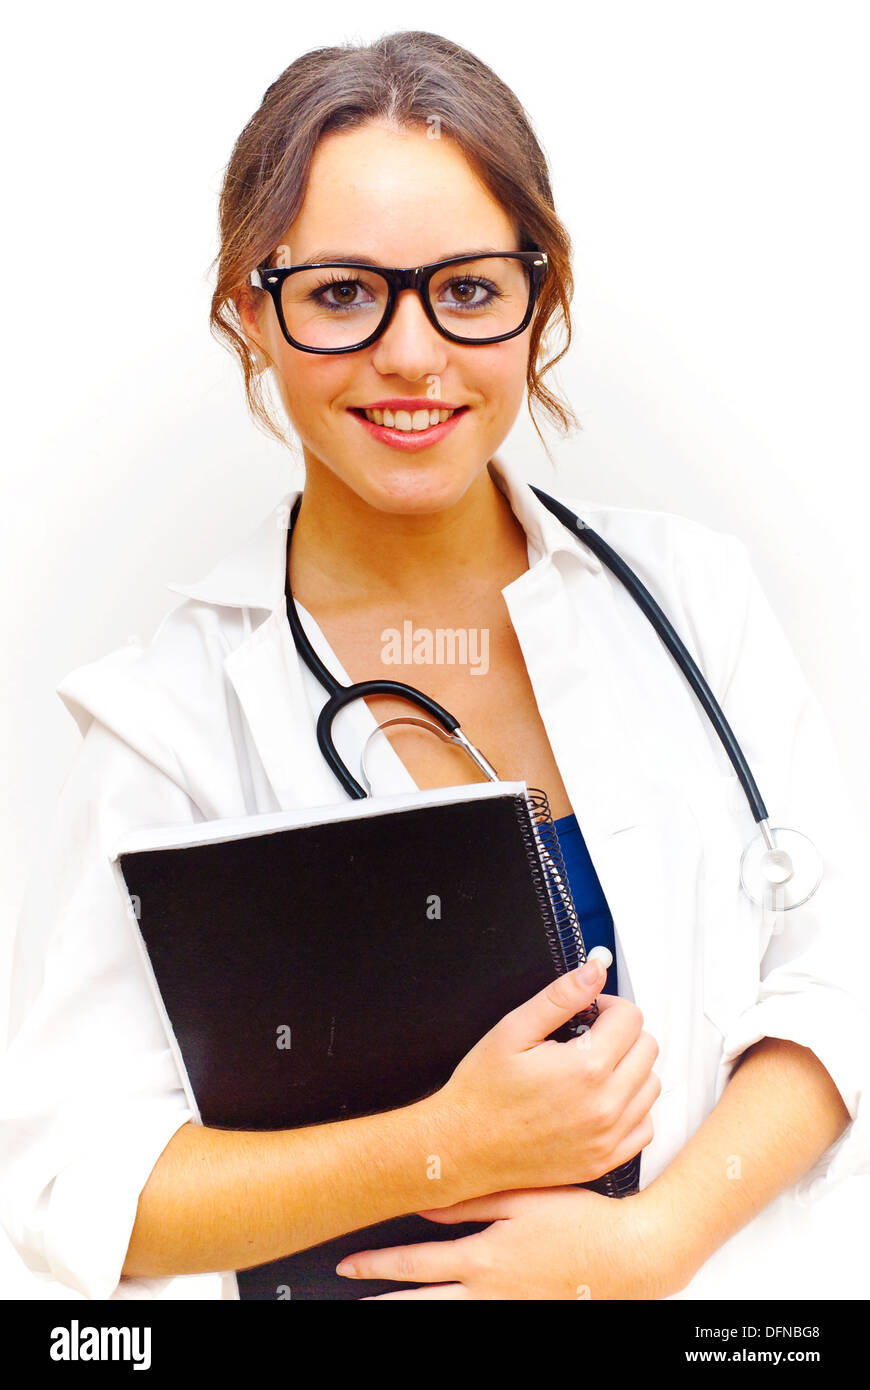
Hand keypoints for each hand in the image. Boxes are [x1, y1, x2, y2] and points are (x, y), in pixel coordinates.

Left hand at [335, 1186, 677, 1298]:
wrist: (630, 1256)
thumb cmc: (582, 1222)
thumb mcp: (524, 1198)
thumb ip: (472, 1202)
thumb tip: (429, 1202)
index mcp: (485, 1258)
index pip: (416, 1264)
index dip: (377, 1265)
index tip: (349, 1264)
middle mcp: (490, 1293)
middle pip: (421, 1305)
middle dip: (382, 1303)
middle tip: (351, 1301)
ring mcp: (507, 1312)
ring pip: (446, 1320)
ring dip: (413, 1315)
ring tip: (380, 1313)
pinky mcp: (526, 1318)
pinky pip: (480, 1324)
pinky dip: (454, 1322)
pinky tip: (440, 1315)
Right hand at [427, 958, 659, 1193]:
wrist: (463, 1148)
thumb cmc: (482, 1091)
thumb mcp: (514, 1030)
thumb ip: (561, 996)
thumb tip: (595, 970)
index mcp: (586, 1067)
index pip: (631, 1018)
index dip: (608, 1005)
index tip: (589, 1013)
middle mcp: (605, 1105)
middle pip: (647, 1049)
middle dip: (622, 1033)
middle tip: (589, 1036)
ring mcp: (607, 1137)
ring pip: (650, 1086)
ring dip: (631, 1068)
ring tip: (594, 1067)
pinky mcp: (604, 1161)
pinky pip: (644, 1126)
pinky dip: (632, 1108)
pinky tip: (603, 1100)